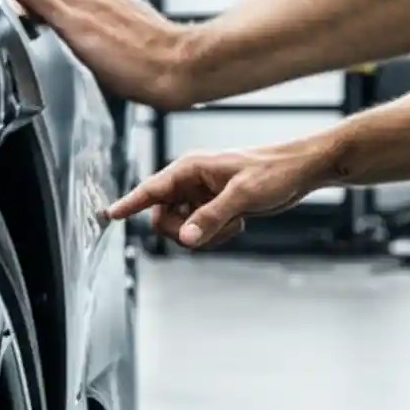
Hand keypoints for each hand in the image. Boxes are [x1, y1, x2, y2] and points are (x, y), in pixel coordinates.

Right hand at [103, 137, 343, 247]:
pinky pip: (199, 231)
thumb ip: (211, 218)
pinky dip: (215, 234)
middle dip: (184, 231)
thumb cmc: (273, 172)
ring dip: (204, 235)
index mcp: (190, 168)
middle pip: (163, 217)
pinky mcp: (213, 208)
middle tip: (208, 231)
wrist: (299, 172)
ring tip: (233, 224)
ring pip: (182, 228)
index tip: (110, 214)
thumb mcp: (243, 196)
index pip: (151, 188)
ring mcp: (201, 196)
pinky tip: (238, 223)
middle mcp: (190, 182)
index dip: (129, 203)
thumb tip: (186, 240)